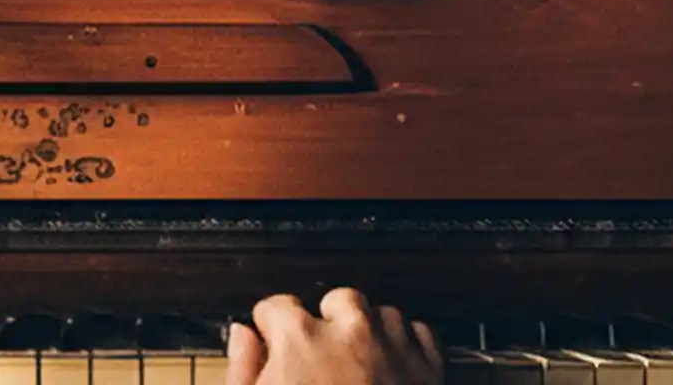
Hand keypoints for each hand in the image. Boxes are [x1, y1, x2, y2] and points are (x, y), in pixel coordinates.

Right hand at [225, 288, 441, 384]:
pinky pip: (418, 333)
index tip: (274, 341)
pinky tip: (388, 371)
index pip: (277, 305)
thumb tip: (242, 338)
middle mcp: (350, 334)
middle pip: (336, 300)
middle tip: (319, 358)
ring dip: (368, 333)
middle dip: (326, 322)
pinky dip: (404, 346)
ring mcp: (394, 348)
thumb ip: (243, 370)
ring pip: (381, 314)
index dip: (272, 328)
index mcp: (300, 340)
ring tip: (355, 368)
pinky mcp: (430, 369)